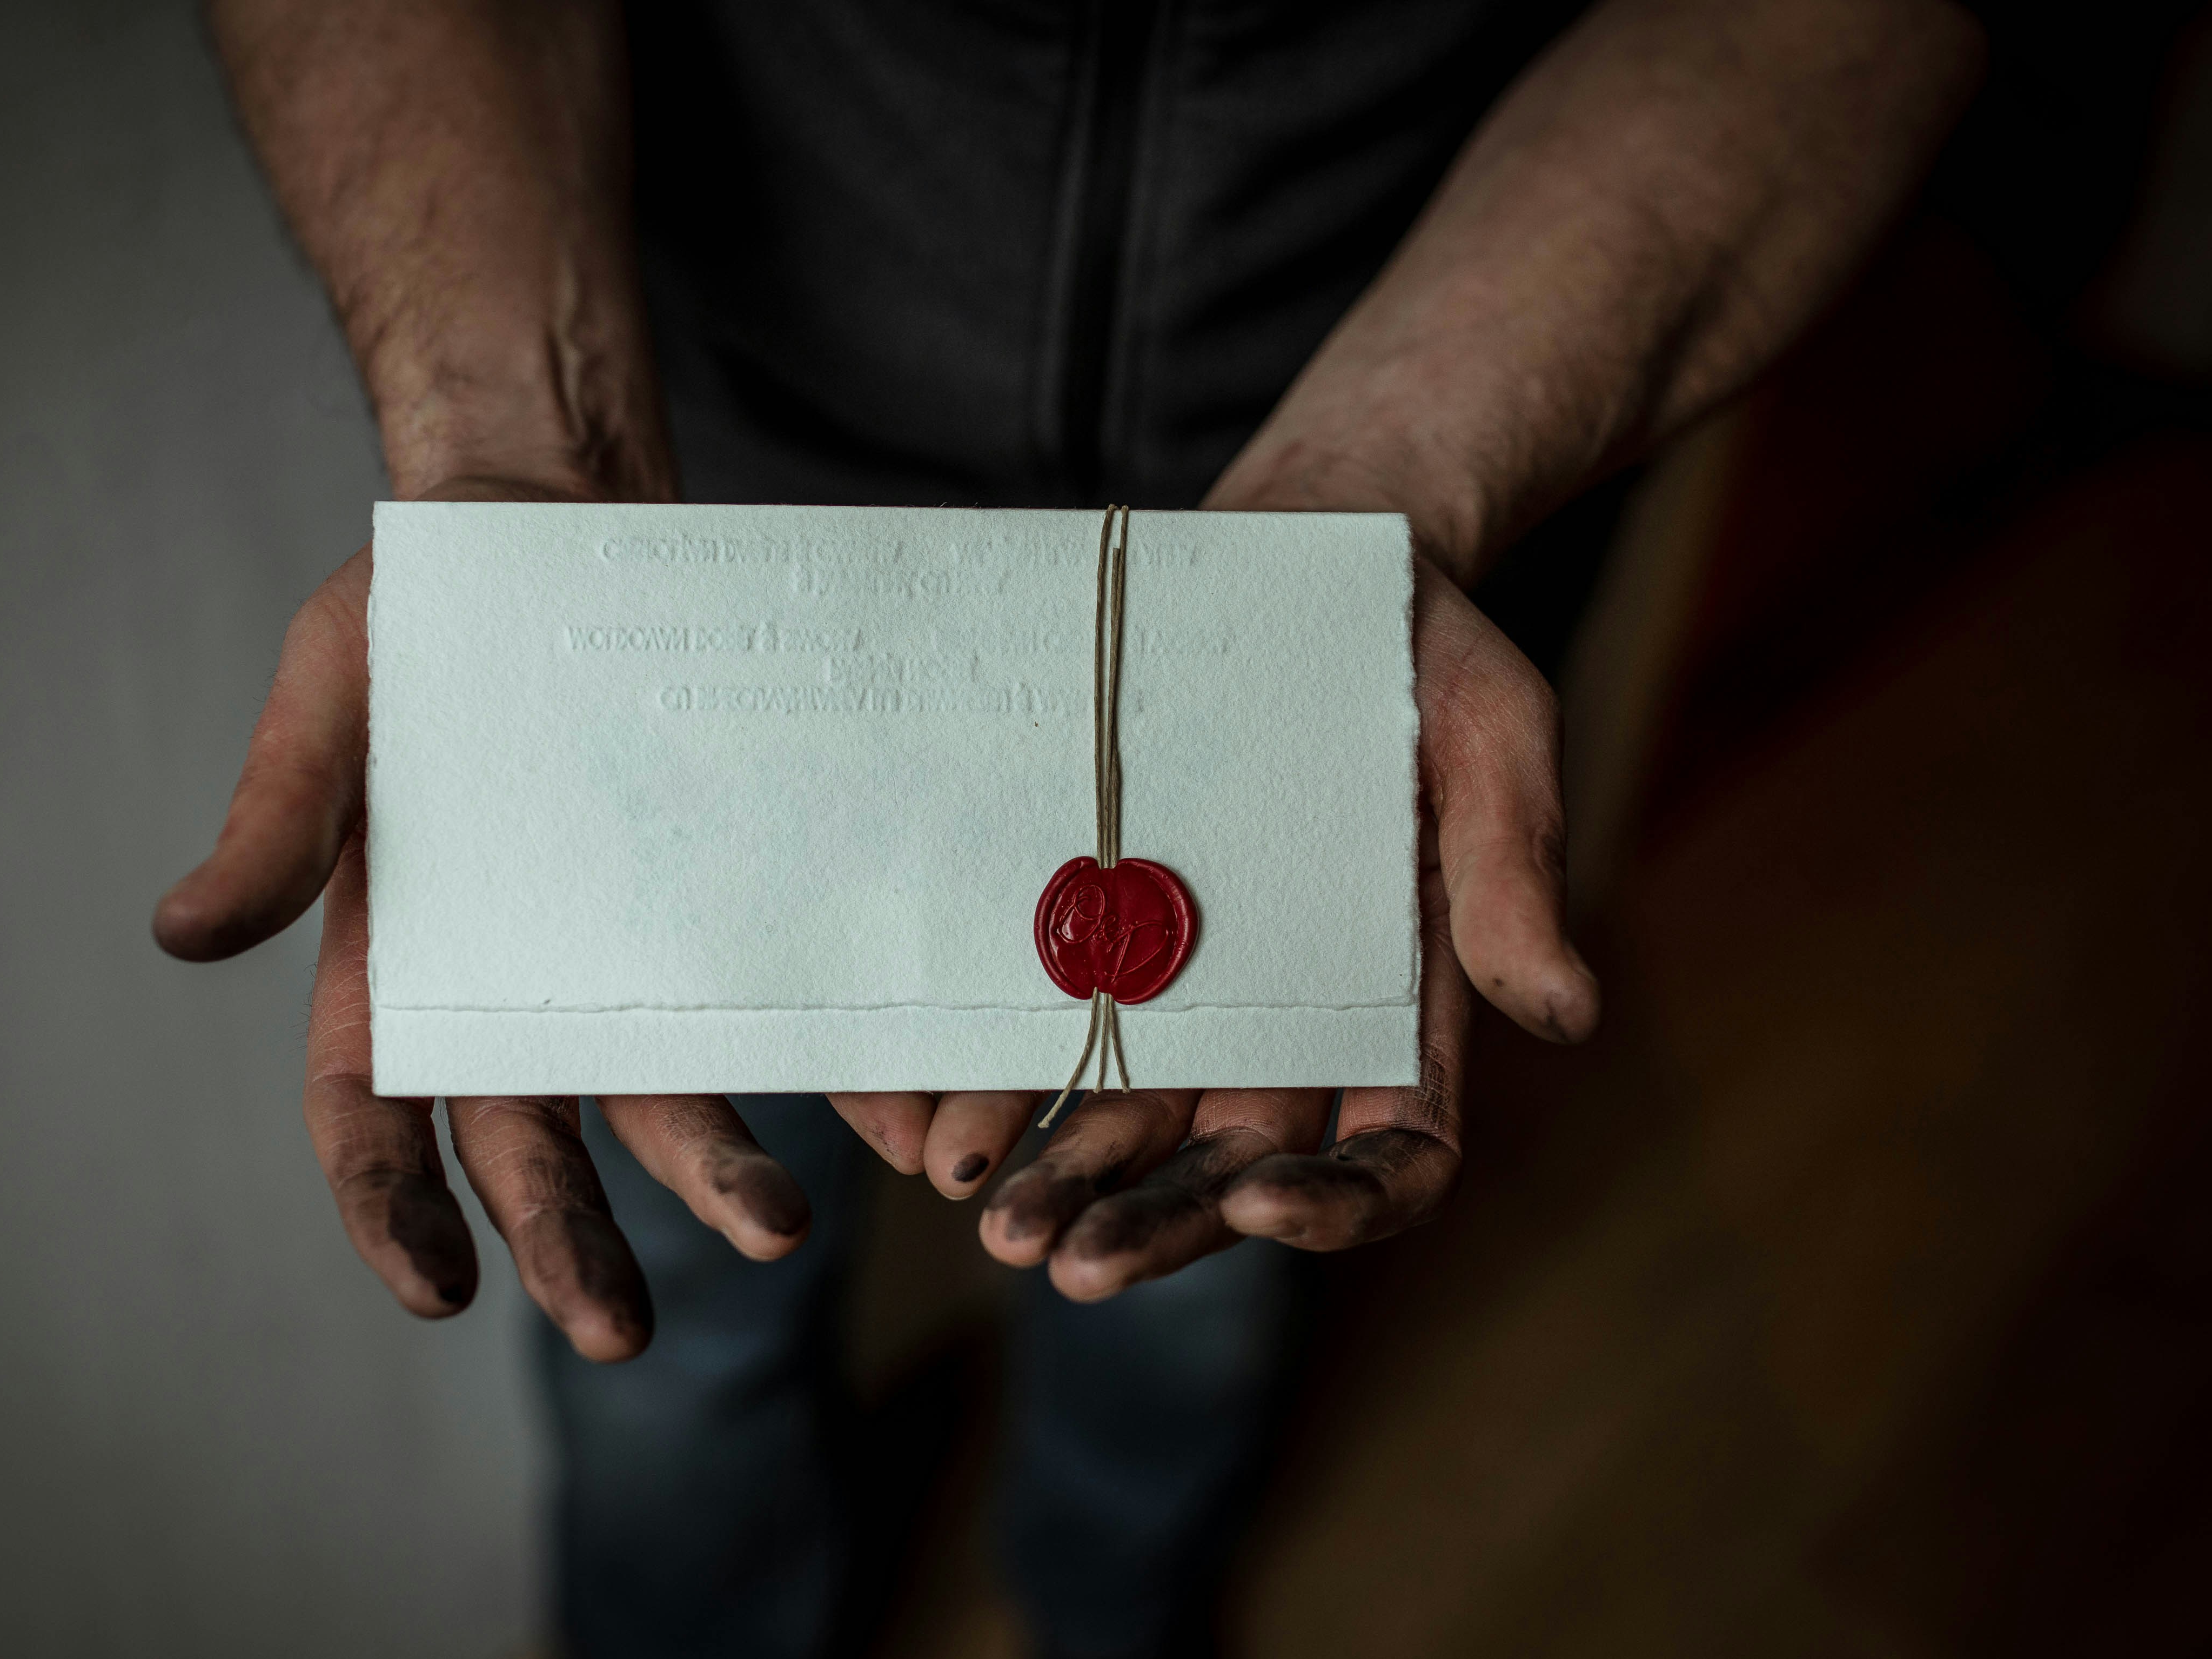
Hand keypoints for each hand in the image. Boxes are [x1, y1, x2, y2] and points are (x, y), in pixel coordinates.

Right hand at [152, 479, 810, 1361]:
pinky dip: (836, 1066)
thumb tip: (179, 935)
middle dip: (572, 1247)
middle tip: (625, 1335)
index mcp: (392, 966)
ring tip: (780, 1231)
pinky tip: (891, 1115)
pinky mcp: (722, 909)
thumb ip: (276, 821)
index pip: (374, 1123)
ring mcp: (623, 958)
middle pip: (531, 1152)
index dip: (393, 1214)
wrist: (554, 521)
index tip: (437, 1290)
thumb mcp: (327, 695)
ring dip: (718, 1175)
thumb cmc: (416, 614)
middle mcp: (512, 991)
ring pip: (663, 1104)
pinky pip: (782, 1005)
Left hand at [827, 555, 1598, 1298]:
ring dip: (1068, 1184)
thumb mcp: (1491, 738)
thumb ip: (1512, 874)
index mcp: (1409, 1007)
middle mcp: (1295, 1024)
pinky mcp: (1102, 933)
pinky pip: (1045, 1031)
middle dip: (1162, 1224)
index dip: (1340, 1204)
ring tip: (995, 1218)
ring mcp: (1193, 988)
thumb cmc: (1423, 649)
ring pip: (1133, 1127)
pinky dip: (999, 1083)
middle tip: (1074, 1263)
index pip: (1396, 1156)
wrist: (1303, 552)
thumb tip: (1566, 1016)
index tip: (1264, 1201)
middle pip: (1238, 1170)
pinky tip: (934, 1119)